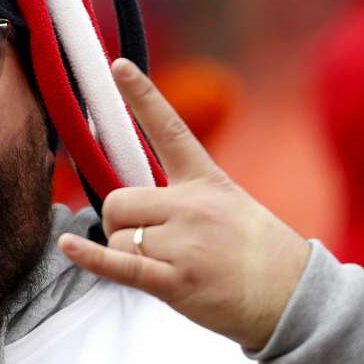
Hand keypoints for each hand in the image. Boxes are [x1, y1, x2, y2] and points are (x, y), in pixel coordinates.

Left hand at [59, 59, 310, 350]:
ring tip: (165, 265)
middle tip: (142, 238)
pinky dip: (91, 257)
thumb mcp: (228, 205)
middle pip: (118, 200)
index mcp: (206, 181)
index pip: (168, 129)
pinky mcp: (175, 281)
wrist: (294, 298)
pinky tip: (68, 245)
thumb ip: (182, 196)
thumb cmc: (256, 252)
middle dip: (118, 220)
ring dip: (125, 252)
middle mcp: (192, 206)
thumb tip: (126, 201)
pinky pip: (120, 264)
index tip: (117, 65)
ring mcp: (184, 244)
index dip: (142, 95)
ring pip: (117, 236)